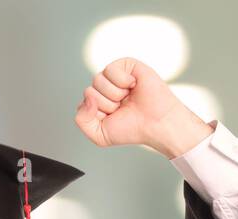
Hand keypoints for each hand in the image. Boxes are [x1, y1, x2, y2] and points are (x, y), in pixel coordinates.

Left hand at [73, 57, 211, 157]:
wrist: (155, 124)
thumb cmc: (131, 129)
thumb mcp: (99, 135)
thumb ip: (82, 119)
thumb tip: (87, 97)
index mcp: (97, 102)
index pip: (83, 103)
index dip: (98, 114)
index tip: (114, 118)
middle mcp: (104, 87)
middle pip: (89, 91)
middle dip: (107, 105)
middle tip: (124, 108)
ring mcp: (115, 75)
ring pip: (98, 80)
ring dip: (115, 94)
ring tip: (129, 98)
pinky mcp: (126, 65)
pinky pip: (110, 69)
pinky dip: (122, 81)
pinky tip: (133, 86)